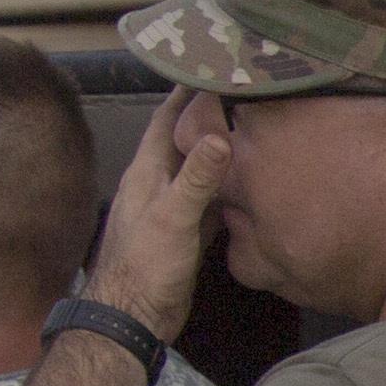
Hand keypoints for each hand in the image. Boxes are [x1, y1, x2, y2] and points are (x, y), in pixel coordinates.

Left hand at [87, 92, 224, 338]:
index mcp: (146, 172)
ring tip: (252, 131)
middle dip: (208, 118)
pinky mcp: (184, 232)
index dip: (186, 94)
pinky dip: (225, 187)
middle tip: (244, 95)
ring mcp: (170, 208)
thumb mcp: (173, 218)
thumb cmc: (145, 266)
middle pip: (184, 141)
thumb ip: (195, 179)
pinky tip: (247, 182)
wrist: (133, 317)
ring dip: (218, 153)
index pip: (166, 121)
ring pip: (197, 171)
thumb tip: (218, 135)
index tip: (212, 68)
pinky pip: (208, 200)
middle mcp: (155, 183)